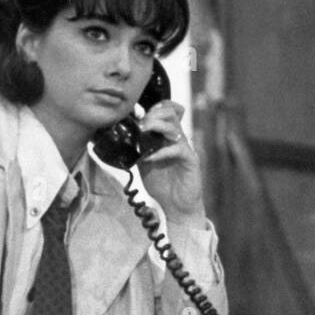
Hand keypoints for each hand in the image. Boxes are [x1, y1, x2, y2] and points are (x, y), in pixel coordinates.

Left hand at [136, 99, 205, 225]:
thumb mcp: (144, 164)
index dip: (153, 108)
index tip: (137, 115)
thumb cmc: (162, 185)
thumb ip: (138, 150)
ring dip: (156, 127)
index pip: (166, 111)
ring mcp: (184, 148)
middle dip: (153, 114)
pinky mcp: (190, 160)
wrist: (177, 206)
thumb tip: (123, 138)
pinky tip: (149, 158)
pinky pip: (178, 149)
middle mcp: (177, 139)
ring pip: (174, 127)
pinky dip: (161, 151)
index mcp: (167, 137)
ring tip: (143, 134)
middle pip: (171, 113)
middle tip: (140, 125)